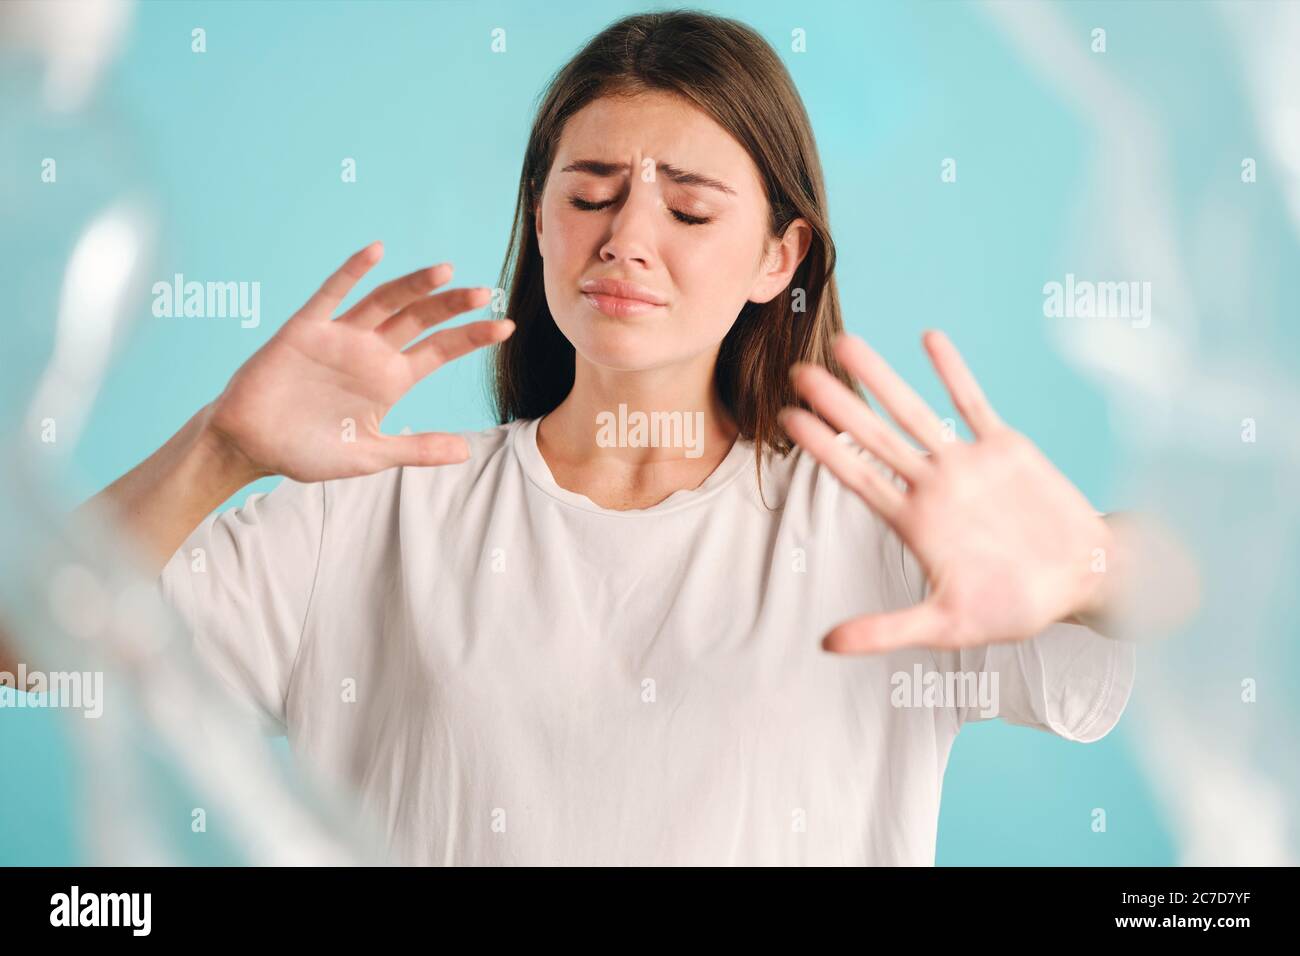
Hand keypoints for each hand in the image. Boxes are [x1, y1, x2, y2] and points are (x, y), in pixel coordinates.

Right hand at [206, 242, 513, 483]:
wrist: (250, 447)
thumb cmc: (307, 451)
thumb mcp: (371, 455)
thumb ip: (416, 449)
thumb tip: (466, 452)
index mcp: (390, 380)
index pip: (439, 350)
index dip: (471, 337)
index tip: (505, 326)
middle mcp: (370, 352)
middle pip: (420, 320)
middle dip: (452, 306)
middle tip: (485, 293)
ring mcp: (340, 337)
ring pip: (384, 303)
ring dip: (413, 286)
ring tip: (446, 272)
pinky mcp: (305, 330)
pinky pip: (331, 295)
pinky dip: (352, 272)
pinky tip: (375, 252)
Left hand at [781, 330, 1113, 654]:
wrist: (1083, 581)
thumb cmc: (1016, 608)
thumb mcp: (948, 626)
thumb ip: (887, 630)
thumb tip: (827, 645)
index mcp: (913, 523)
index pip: (857, 477)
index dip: (822, 449)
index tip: (787, 420)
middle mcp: (932, 486)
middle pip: (873, 437)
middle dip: (837, 403)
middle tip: (797, 371)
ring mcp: (965, 464)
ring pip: (914, 412)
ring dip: (882, 379)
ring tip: (846, 343)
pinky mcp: (1004, 448)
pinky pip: (972, 403)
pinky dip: (952, 373)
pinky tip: (929, 339)